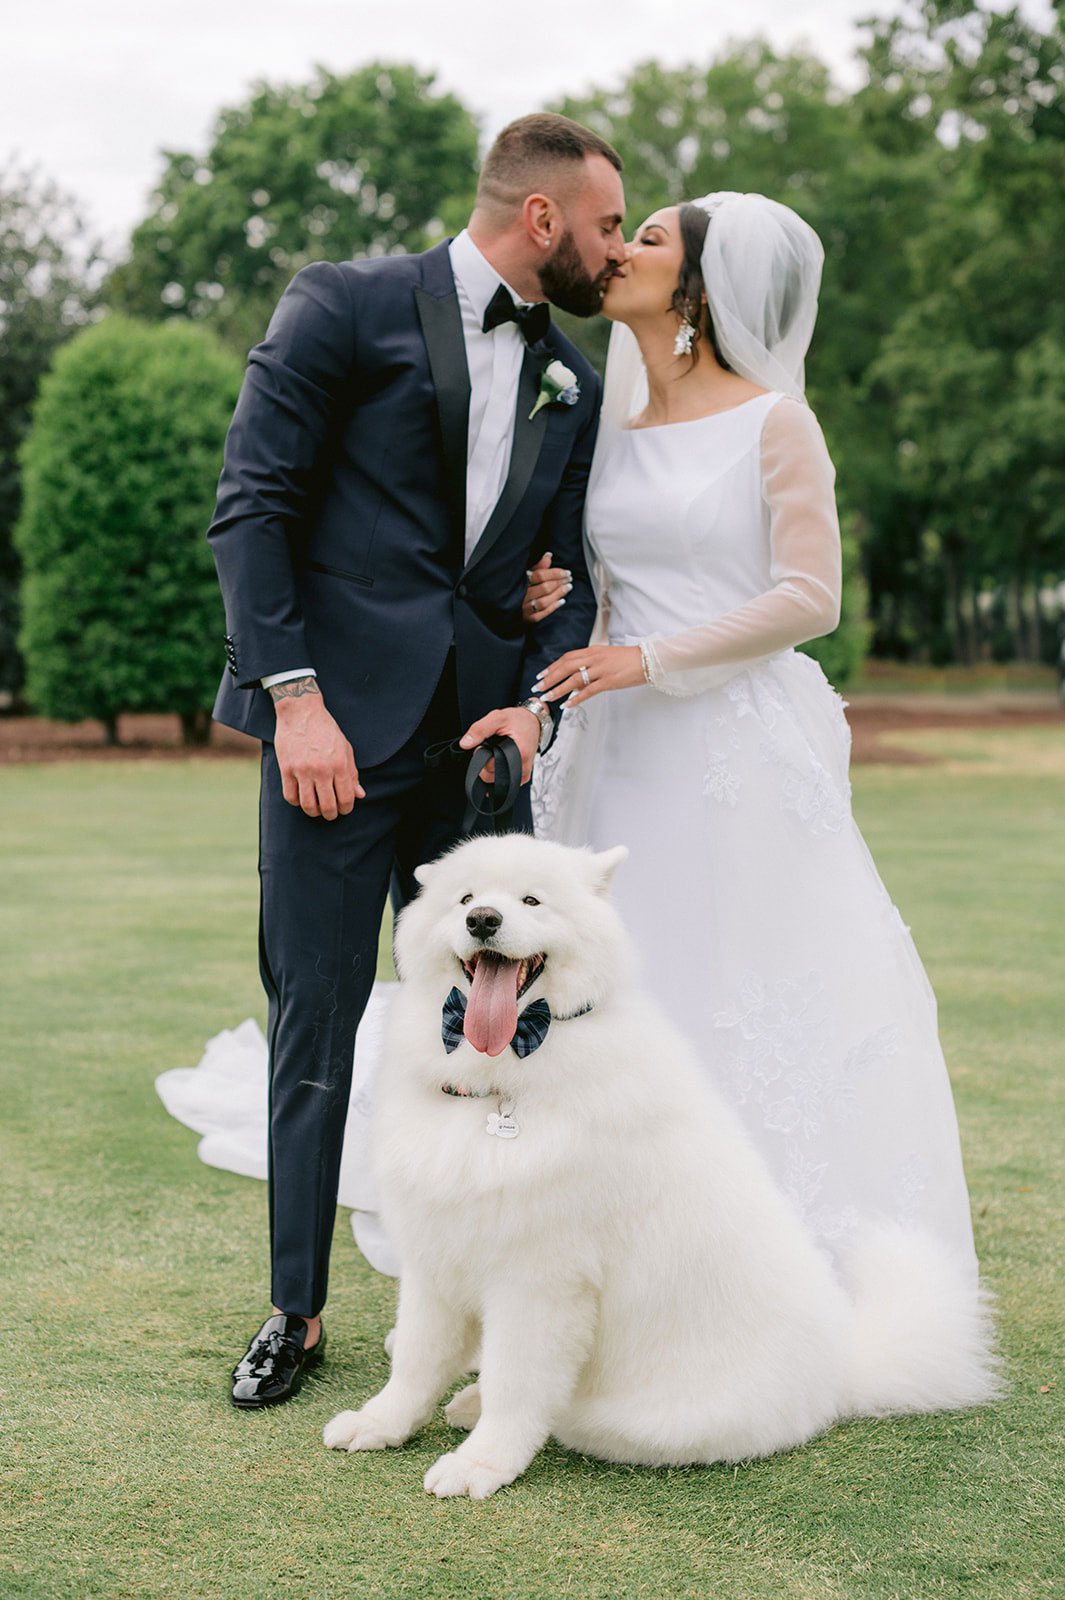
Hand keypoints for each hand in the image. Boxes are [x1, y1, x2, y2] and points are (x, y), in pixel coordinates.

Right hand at [270, 679, 364, 819]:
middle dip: (331, 814)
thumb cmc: (326, 730)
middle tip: (331, 813)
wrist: (301, 712)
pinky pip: (290, 796)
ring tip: (316, 809)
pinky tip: (302, 798)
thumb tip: (360, 795)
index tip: (344, 809)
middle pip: (328, 806)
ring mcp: (302, 770)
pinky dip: (297, 802)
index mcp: (339, 764)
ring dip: (314, 812)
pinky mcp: (286, 769)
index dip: (346, 808)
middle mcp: (322, 770)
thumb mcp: (345, 748)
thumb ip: (352, 773)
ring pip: (308, 805)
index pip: (346, 798)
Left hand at [459, 706, 541, 785]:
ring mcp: (523, 775)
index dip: (482, 754)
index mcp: (519, 754)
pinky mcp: (522, 777)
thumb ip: (479, 729)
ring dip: (491, 767)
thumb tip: (465, 744)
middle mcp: (522, 768)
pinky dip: (497, 771)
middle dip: (486, 762)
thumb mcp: (497, 717)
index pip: (489, 766)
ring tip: (499, 751)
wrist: (533, 722)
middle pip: (491, 776)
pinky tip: (501, 759)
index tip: (486, 743)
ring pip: (495, 780)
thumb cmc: (518, 720)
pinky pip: (503, 781)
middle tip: (493, 746)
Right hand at [522, 551, 571, 624]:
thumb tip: (548, 555)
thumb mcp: (526, 575)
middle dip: (559, 582)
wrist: (507, 608)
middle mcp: (522, 595)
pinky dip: (553, 607)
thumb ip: (538, 566)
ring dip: (558, 594)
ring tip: (568, 588)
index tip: (566, 572)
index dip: (555, 573)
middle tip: (569, 579)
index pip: (540, 576)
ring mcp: (525, 608)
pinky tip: (562, 601)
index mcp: (521, 582)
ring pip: (544, 601)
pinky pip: (542, 614)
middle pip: (544, 588)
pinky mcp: (528, 619)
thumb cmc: (520, 588)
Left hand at [533, 645, 644, 706]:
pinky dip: (576, 699)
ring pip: (574, 680)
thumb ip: (591, 663)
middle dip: (549, 678)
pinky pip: (589, 691)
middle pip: (566, 667)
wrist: (649, 659)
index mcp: (593, 650)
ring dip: (558, 689)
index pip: (567, 658)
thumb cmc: (628, 659)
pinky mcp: (609, 681)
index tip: (541, 675)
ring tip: (547, 698)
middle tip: (537, 687)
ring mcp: (601, 670)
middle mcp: (594, 658)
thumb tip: (577, 679)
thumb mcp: (607, 656)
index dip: (552, 667)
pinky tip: (567, 705)